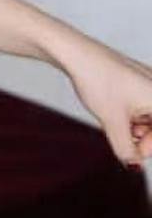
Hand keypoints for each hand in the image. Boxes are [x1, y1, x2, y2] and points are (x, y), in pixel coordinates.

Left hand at [65, 42, 151, 169]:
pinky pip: (139, 104)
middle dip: (139, 136)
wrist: (73, 51)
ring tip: (111, 117)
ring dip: (132, 124)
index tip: (128, 150)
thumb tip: (133, 166)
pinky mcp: (135, 78)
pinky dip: (127, 112)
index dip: (147, 147)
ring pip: (147, 116)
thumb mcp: (112, 121)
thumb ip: (126, 149)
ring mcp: (147, 80)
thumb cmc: (97, 81)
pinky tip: (111, 107)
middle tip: (116, 132)